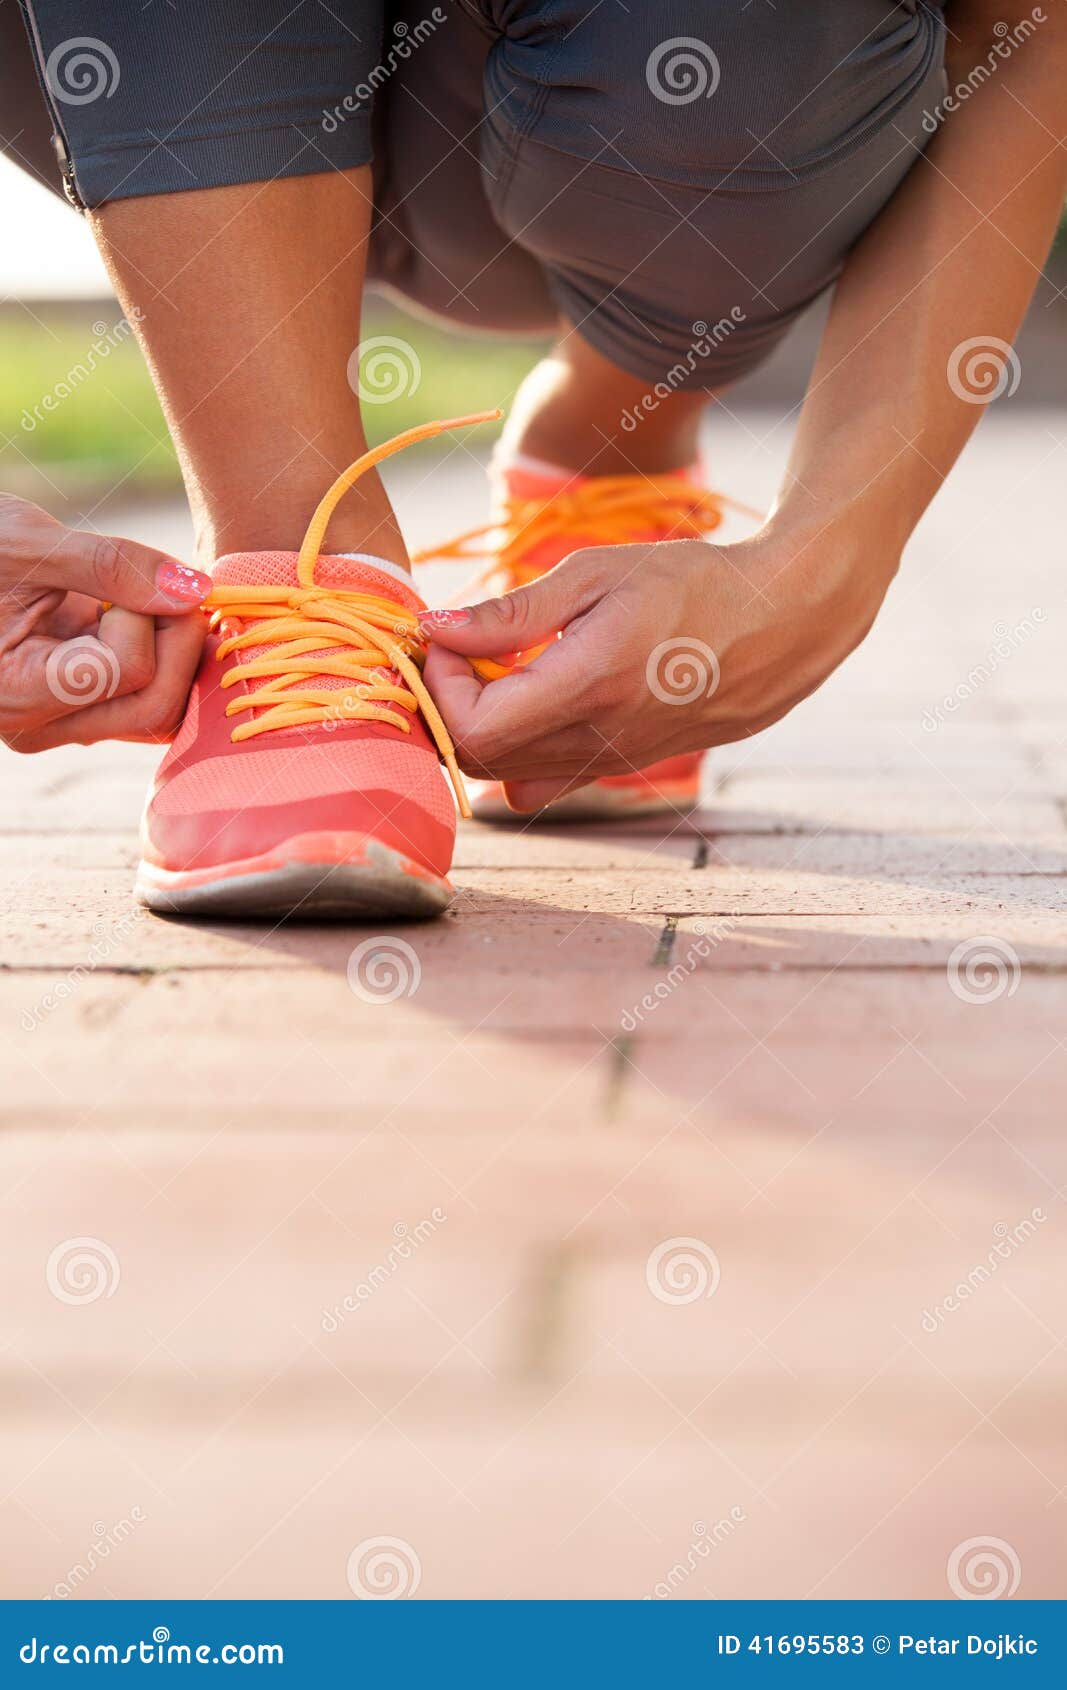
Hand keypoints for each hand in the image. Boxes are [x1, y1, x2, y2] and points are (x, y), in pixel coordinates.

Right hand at [0, 494, 210, 751]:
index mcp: (15, 692)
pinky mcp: (81, 707)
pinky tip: (145, 612)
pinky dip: (164, 654)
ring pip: (162, 710)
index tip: (118, 573)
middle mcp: (41, 724)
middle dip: (178, 639)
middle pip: (156, 707)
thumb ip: (113, 565)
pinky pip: (148, 697)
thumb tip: (195, 591)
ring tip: (142, 594)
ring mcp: (64, 722)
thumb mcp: (28, 543)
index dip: (144, 616)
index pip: (128, 672)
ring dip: (175, 649)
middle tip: (159, 584)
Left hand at [422, 522, 896, 810]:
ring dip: (482, 725)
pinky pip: (545, 783)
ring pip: (506, 775)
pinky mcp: (622, 768)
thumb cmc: (690, 583)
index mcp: (588, 685)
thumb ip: (512, 611)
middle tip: (463, 649)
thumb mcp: (596, 575)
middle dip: (450, 705)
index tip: (450, 635)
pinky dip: (517, 751)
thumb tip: (434, 629)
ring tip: (499, 667)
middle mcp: (597, 740)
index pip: (472, 727)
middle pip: (477, 761)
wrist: (778, 625)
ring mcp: (611, 763)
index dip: (441, 685)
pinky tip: (531, 702)